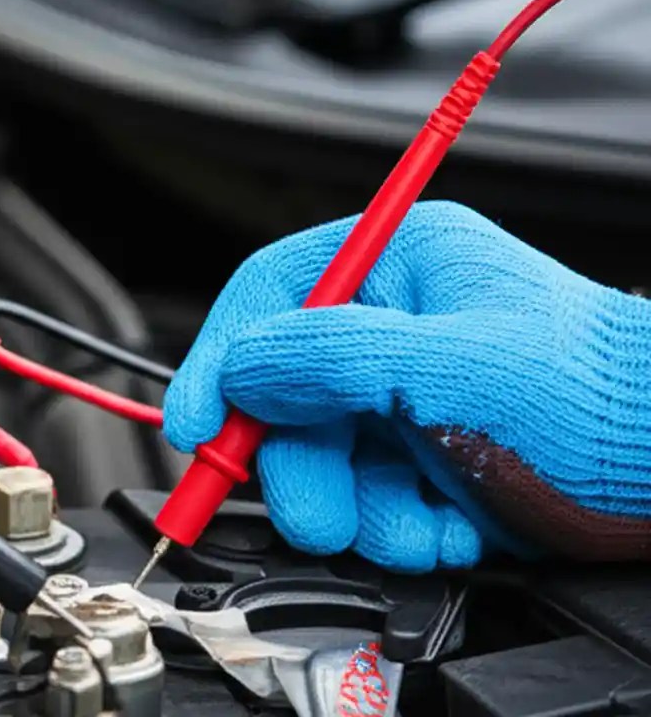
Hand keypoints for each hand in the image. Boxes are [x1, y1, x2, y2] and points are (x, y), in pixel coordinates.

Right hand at [164, 201, 650, 571]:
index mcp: (397, 265)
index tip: (197, 425)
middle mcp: (392, 326)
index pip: (270, 296)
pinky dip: (396, 529)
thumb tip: (240, 369)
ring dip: (357, 510)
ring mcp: (405, 396)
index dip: (220, 360)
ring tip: (417, 526)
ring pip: (320, 460)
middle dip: (299, 467)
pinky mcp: (422, 459)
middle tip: (317, 511)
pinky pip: (365, 499)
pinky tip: (446, 529)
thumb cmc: (599, 397)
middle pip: (285, 393)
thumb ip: (331, 358)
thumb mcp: (451, 367)